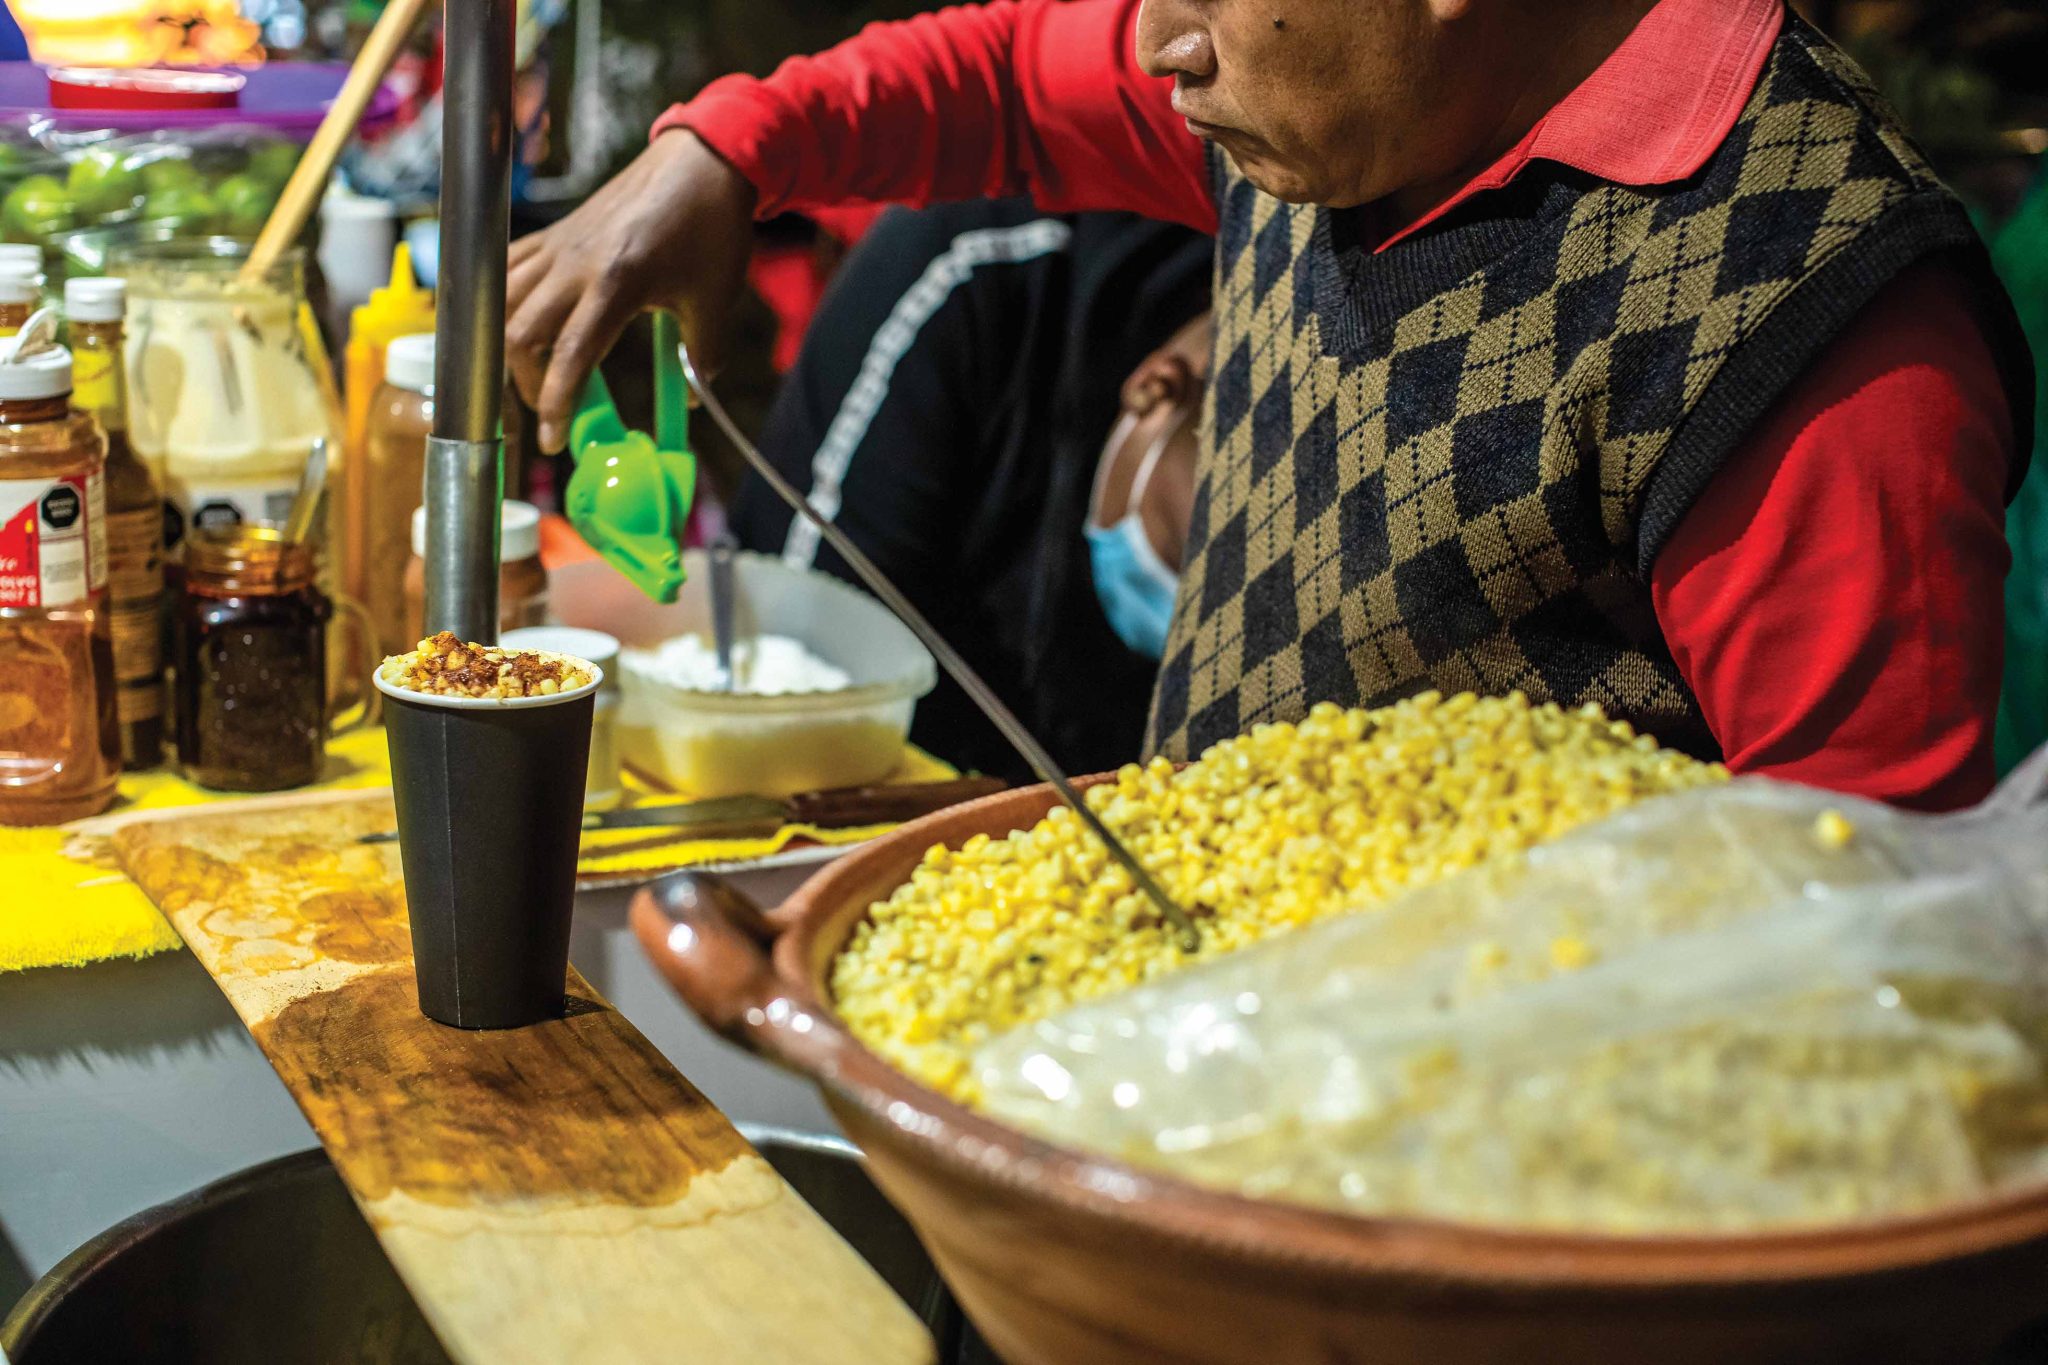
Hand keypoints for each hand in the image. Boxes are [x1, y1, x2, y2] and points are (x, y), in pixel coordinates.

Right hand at [506, 130, 756, 451]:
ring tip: (536, 372)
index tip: (551, 441)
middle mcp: (576, 264)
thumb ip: (704, 355)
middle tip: (553, 409)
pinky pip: (509, 270)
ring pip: (503, 303)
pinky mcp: (556, 233)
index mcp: (617, 284)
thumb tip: (697, 399)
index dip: (555, 405)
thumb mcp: (715, 299)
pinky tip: (516, 324)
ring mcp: (560, 246)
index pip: (569, 356)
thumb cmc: (713, 227)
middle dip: (528, 384)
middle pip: (518, 335)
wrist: (704, 161)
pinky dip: (502, 302)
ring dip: (509, 345)